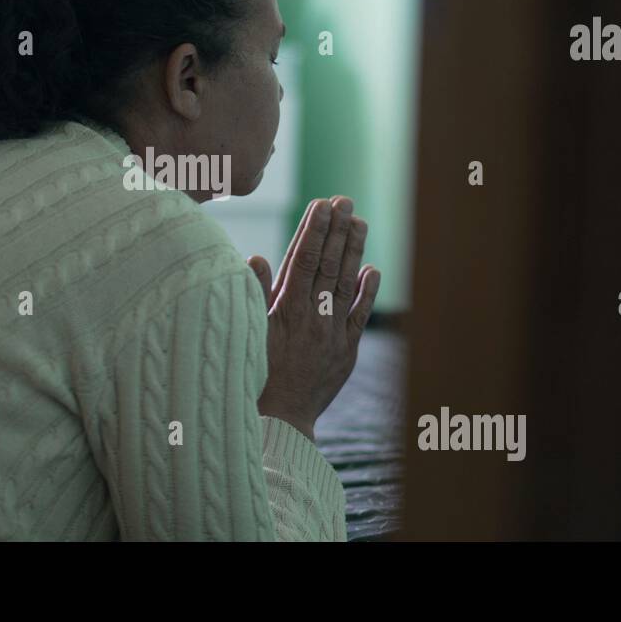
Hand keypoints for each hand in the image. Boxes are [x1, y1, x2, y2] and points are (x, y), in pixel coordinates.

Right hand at [248, 196, 379, 441]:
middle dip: (336, 231)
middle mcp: (313, 320)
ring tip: (359, 222)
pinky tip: (373, 269)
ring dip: (353, 252)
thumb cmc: (254, 374)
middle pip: (327, 266)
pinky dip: (367, 293)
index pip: (302, 261)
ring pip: (346, 285)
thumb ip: (254, 294)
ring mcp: (333, 335)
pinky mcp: (346, 352)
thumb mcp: (246, 332)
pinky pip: (360, 317)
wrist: (278, 421)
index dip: (314, 230)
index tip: (321, 204)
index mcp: (285, 312)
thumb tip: (255, 257)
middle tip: (345, 200)